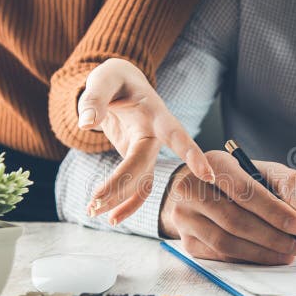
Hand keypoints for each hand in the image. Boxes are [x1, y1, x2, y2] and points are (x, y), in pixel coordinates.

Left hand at [80, 58, 214, 223]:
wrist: (120, 84)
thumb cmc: (115, 79)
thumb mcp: (104, 80)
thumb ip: (95, 99)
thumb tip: (87, 123)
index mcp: (155, 114)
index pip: (176, 135)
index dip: (192, 155)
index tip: (208, 176)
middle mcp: (156, 136)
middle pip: (144, 166)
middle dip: (121, 185)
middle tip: (94, 202)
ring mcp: (147, 150)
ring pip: (142, 182)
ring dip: (119, 199)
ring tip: (93, 212)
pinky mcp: (138, 160)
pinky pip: (138, 187)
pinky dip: (124, 203)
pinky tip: (111, 217)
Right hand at [159, 150, 295, 264]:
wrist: (204, 191)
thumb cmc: (243, 181)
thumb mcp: (268, 171)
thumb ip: (289, 184)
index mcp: (214, 164)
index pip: (243, 191)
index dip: (272, 210)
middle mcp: (190, 190)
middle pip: (234, 220)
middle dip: (271, 236)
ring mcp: (184, 218)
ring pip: (225, 242)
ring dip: (261, 252)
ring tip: (287, 253)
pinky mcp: (186, 241)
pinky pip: (219, 256)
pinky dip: (247, 259)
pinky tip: (267, 257)